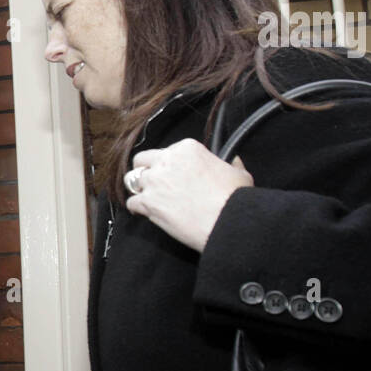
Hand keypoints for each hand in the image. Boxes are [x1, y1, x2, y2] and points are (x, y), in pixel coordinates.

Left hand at [124, 139, 252, 252]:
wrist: (227, 221)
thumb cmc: (234, 198)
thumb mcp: (239, 173)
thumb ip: (231, 164)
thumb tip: (234, 161)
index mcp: (186, 149)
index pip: (165, 151)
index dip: (166, 164)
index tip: (172, 174)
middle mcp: (166, 161)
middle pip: (141, 161)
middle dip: (144, 171)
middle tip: (152, 183)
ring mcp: (155, 181)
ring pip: (132, 181)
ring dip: (139, 189)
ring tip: (147, 198)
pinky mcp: (148, 202)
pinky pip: (131, 202)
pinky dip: (136, 208)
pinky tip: (142, 212)